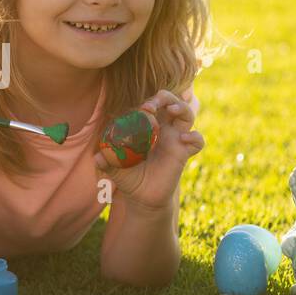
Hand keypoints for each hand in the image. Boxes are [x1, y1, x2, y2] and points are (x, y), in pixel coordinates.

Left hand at [94, 89, 204, 212]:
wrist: (142, 197)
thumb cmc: (128, 177)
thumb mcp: (115, 169)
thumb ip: (106, 161)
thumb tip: (98, 158)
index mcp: (146, 126)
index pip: (150, 105)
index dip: (147, 102)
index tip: (141, 108)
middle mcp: (162, 129)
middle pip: (170, 102)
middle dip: (164, 97)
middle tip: (152, 105)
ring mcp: (175, 139)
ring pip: (186, 114)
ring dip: (182, 107)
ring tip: (173, 110)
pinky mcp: (184, 152)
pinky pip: (197, 141)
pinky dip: (195, 137)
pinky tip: (183, 139)